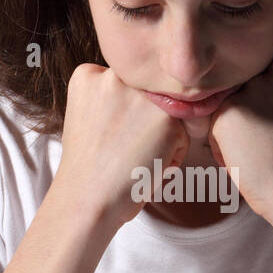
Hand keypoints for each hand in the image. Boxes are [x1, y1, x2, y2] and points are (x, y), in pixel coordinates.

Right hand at [55, 64, 189, 227]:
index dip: (126, 113)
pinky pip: (185, 133)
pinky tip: (149, 166)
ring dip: (162, 135)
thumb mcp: (87, 116)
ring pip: (169, 110)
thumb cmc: (88, 168)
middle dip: (146, 121)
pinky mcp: (168, 119)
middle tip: (125, 149)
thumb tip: (151, 97)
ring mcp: (143, 96)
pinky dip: (173, 154)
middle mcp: (116, 76)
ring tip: (136, 158)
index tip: (113, 135)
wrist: (87, 199)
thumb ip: (113, 97)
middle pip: (150, 95)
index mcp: (89, 74)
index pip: (128, 85)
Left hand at [205, 56, 272, 222]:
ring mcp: (252, 89)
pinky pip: (213, 127)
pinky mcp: (228, 110)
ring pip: (228, 107)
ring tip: (262, 151)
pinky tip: (248, 159)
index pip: (268, 77)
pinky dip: (223, 149)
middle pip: (246, 90)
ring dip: (235, 130)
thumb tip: (239, 92)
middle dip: (252, 115)